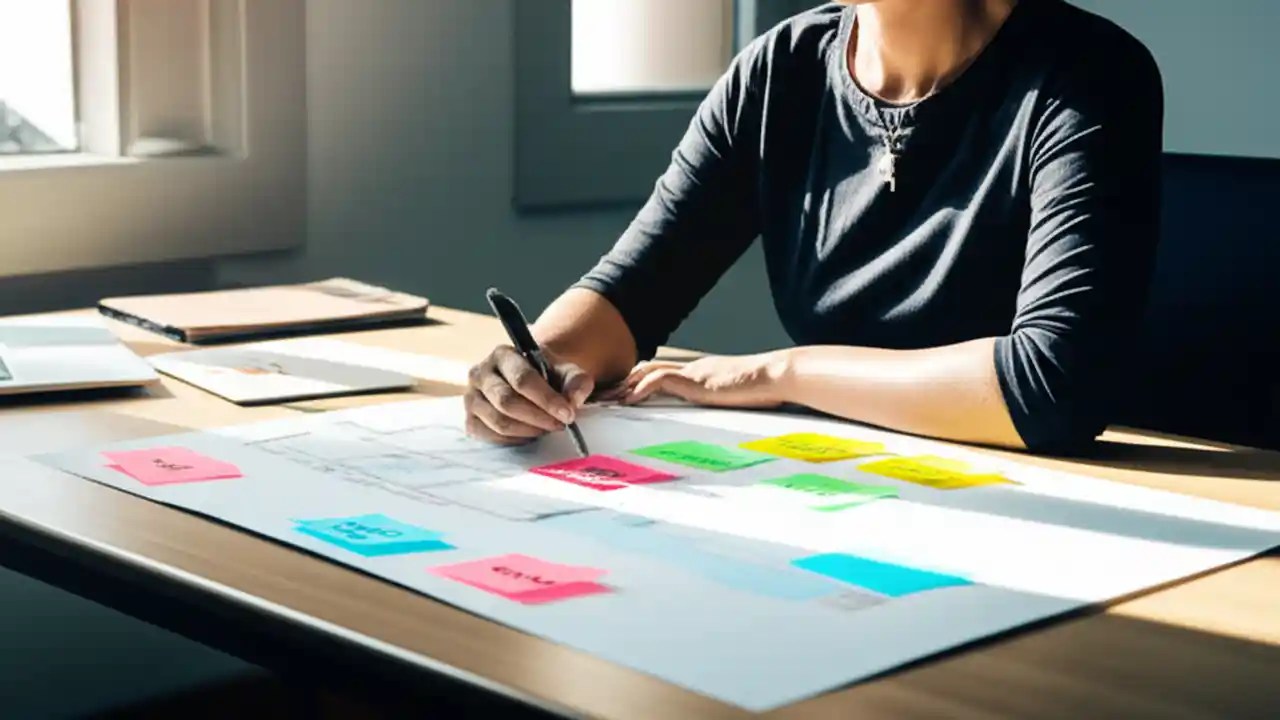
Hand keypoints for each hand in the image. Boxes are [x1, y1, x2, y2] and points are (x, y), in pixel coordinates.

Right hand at [464, 346, 593, 444]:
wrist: (528, 381)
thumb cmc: (547, 375)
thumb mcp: (566, 372)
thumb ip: (576, 382)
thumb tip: (572, 402)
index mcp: (503, 354)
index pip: (522, 379)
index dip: (547, 399)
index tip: (568, 414)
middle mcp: (480, 373)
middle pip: (507, 402)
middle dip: (538, 417)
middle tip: (560, 425)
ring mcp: (471, 398)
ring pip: (498, 422)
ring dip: (528, 430)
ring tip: (547, 428)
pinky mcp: (470, 419)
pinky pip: (490, 436)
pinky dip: (514, 440)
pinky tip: (529, 435)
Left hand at [616, 352, 790, 408]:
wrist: (775, 376)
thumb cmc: (764, 390)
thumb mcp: (735, 400)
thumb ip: (722, 406)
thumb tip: (721, 422)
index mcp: (699, 374)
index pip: (660, 374)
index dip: (637, 383)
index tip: (619, 397)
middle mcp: (692, 370)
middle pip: (647, 370)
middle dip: (623, 383)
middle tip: (603, 398)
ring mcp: (693, 373)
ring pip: (647, 371)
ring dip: (625, 386)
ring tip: (607, 400)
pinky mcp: (695, 380)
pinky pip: (660, 379)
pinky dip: (641, 388)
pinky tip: (629, 400)